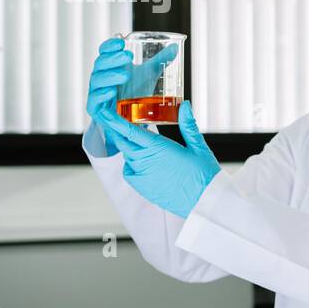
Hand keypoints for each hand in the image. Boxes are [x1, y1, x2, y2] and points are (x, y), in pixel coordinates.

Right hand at [85, 37, 177, 153]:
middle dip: (113, 59)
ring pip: (98, 81)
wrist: (131, 120)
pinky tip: (111, 92)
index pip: (105, 51)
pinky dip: (102, 95)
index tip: (122, 41)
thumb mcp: (149, 75)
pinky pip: (95, 100)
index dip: (110, 46)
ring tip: (126, 75)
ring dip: (110, 76)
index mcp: (110, 66)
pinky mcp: (96, 109)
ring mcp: (97, 92)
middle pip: (100, 64)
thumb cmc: (136, 93)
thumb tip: (175, 47)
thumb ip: (160, 61)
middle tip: (129, 56)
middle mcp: (101, 77)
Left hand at [99, 101, 219, 217]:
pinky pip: (128, 170)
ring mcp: (142, 175)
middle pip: (123, 141)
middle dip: (119, 131)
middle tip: (120, 121)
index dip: (114, 120)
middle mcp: (146, 160)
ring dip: (130, 146)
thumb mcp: (198, 146)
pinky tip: (144, 161)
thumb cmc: (204, 174)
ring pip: (127, 155)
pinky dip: (131, 163)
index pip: (129, 130)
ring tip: (140, 142)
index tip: (104, 112)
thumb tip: (185, 105)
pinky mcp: (142, 187)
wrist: (204, 202)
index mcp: (159, 147)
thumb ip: (188, 124)